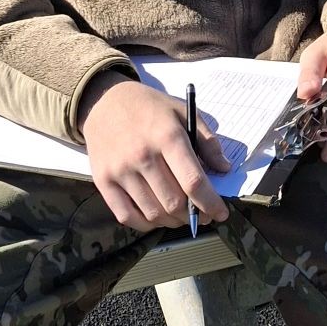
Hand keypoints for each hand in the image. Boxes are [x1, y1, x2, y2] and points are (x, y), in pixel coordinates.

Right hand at [80, 76, 230, 230]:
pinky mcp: (103, 181)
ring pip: (153, 213)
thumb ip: (208, 141)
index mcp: (167, 137)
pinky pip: (126, 216)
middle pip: (174, 202)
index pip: (193, 181)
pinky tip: (157, 216)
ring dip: (173, 221)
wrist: (104, 101)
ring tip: (182, 215)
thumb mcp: (183, 112)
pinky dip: (146, 224)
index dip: (210, 203)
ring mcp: (120, 171)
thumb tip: (224, 169)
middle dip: (194, 215)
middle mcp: (142, 156)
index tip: (221, 213)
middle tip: (203, 215)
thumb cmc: (150, 107)